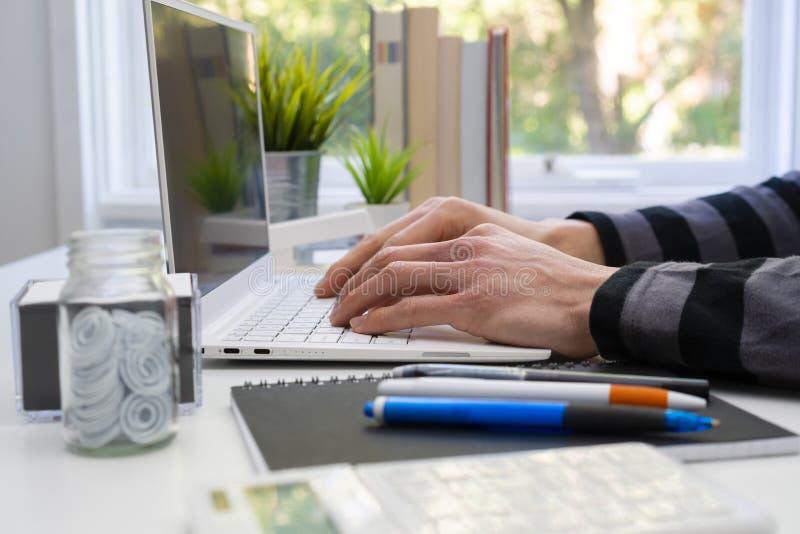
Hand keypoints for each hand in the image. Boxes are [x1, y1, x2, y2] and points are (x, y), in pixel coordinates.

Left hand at [328, 223, 617, 356]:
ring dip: (360, 298)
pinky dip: (382, 318)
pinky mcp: (476, 304)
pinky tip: (365, 327)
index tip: (349, 278)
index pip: (406, 244)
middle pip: (393, 256)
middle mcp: (467, 247)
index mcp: (473, 236)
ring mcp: (471, 273)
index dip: (370, 261)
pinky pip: (414, 308)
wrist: (596, 301)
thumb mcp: (510, 266)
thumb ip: (475, 270)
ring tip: (341, 315)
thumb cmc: (558, 293)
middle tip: (333, 297)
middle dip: (354, 278)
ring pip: (396, 278)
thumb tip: (437, 292)